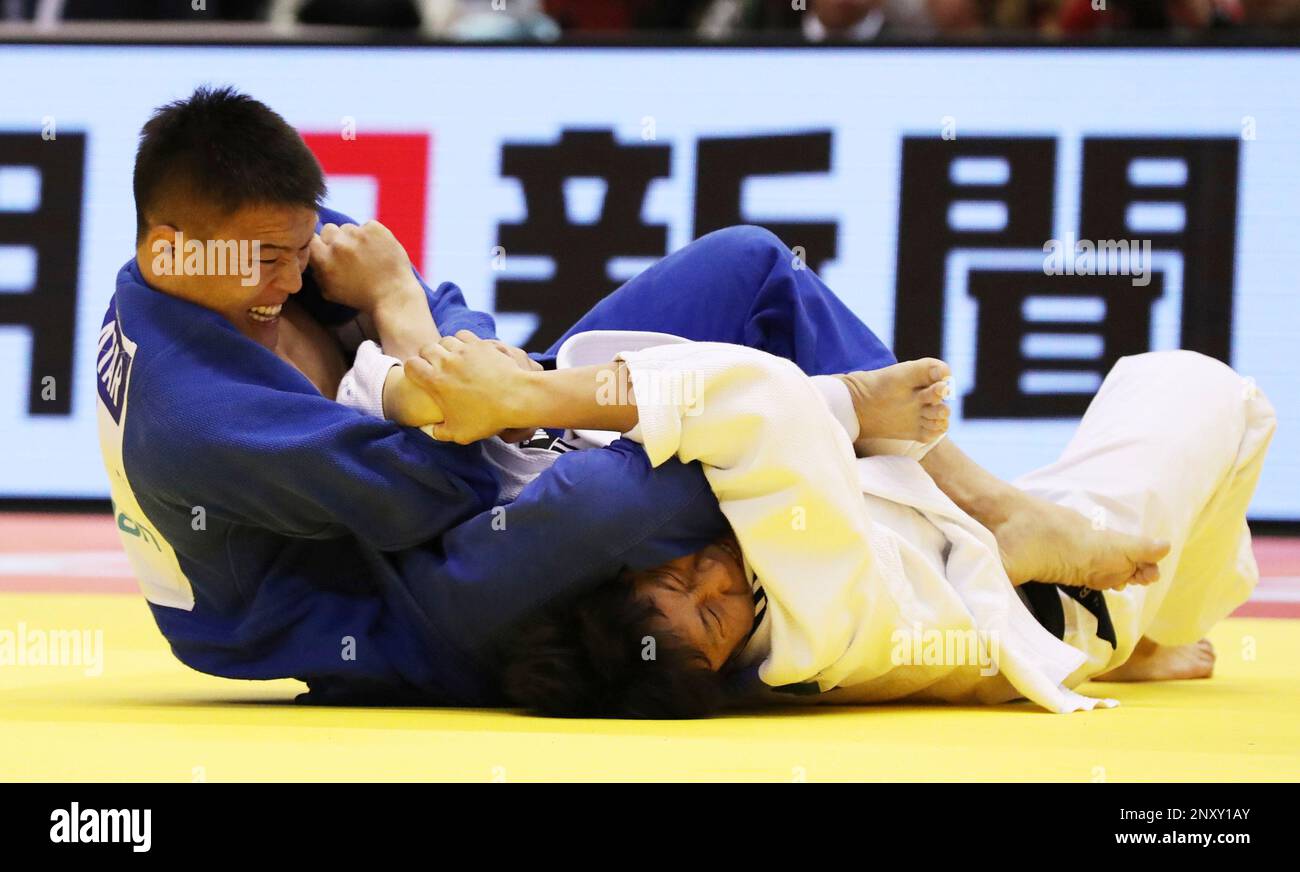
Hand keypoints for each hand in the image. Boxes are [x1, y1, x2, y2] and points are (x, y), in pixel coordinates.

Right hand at [308, 221, 417, 311]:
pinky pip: (368, 226)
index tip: (326, 249)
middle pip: (329, 229)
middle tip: (348, 254)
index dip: (319, 243)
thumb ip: (316, 271)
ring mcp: (358, 234)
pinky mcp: (376, 228)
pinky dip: (372, 235)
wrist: (393, 295)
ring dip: (354, 238)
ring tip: (366, 254)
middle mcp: (339, 244)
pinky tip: (378, 250)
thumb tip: (311, 255)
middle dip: (336, 240)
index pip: (310, 238)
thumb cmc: (361, 297)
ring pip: (349, 227)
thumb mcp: (329, 291)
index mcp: (324, 259)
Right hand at [404, 331, 539, 443]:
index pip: (411, 366)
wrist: (516, 398)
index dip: (412, 369)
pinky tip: (467, 350)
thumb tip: (432, 430)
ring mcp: (464, 350)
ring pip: (446, 340)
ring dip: (445, 347)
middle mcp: (446, 361)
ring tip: (451, 357)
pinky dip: (462, 341)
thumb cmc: (487, 417)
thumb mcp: (459, 433)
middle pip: (427, 348)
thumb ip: (440, 432)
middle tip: (433, 364)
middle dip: (427, 355)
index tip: (418, 375)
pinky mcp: (481, 344)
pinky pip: (464, 335)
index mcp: (435, 381)